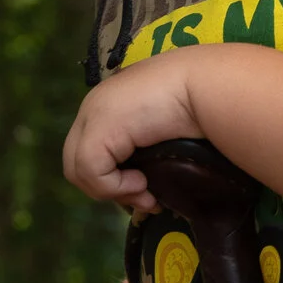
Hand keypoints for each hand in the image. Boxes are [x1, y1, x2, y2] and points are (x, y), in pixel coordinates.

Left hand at [64, 55, 200, 209]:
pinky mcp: (97, 130)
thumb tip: (143, 183)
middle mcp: (95, 106)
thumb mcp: (165, 127)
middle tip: (144, 197)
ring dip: (113, 190)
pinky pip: (91, 173)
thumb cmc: (199, 102)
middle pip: (77, 163)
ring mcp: (92, 116)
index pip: (91, 149)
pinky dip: (115, 186)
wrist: (206, 85)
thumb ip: (145, 146)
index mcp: (110, 102)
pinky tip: (143, 181)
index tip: (145, 188)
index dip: (112, 175)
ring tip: (145, 190)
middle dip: (108, 188)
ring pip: (79, 171)